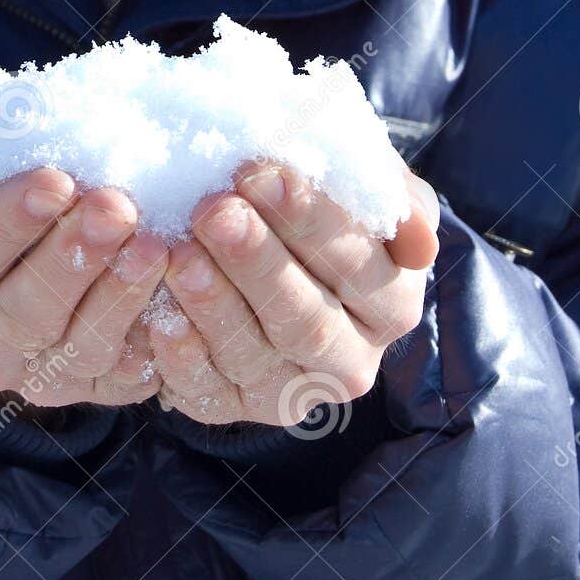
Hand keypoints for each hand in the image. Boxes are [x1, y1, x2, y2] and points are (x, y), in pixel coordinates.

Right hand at [0, 119, 167, 407]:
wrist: (7, 205)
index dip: (5, 225)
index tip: (54, 179)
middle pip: (22, 317)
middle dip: (71, 261)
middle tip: (116, 206)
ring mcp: (39, 375)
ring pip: (79, 351)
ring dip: (120, 297)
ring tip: (155, 244)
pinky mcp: (98, 383)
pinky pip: (128, 373)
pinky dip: (157, 337)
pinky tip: (181, 291)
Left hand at [143, 160, 439, 426]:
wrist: (268, 249)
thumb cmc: (318, 205)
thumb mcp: (363, 186)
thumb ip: (392, 199)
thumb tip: (420, 245)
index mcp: (392, 302)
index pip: (357, 264)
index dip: (309, 220)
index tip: (260, 173)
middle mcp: (351, 359)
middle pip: (306, 318)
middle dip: (257, 261)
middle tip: (213, 210)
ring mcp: (291, 390)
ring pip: (254, 355)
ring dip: (213, 304)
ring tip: (178, 254)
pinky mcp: (232, 406)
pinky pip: (206, 390)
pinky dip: (181, 355)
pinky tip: (159, 316)